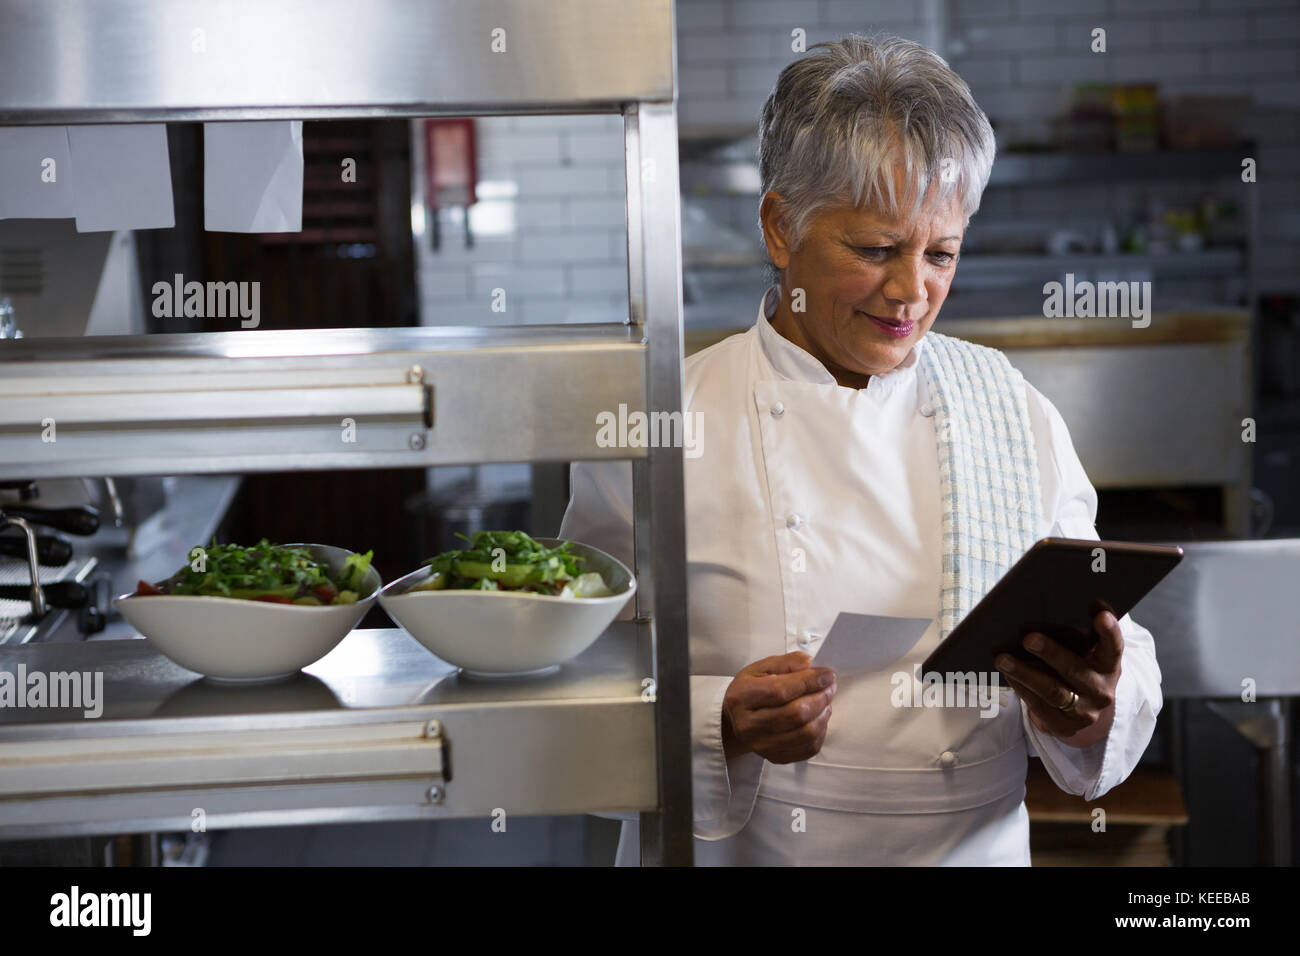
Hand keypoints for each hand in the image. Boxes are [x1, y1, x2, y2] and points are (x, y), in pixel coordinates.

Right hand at [722, 651, 835, 763]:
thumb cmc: (751, 691)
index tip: (827, 675)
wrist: (737, 720)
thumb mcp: (761, 668)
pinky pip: (809, 748)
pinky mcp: (776, 757)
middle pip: (795, 714)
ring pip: (805, 733)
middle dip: (820, 697)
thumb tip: (808, 662)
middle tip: (830, 687)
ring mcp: (761, 745)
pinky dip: (821, 731)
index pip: (780, 690)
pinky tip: (818, 718)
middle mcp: (749, 725)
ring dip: (824, 714)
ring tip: (825, 701)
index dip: (808, 682)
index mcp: (742, 697)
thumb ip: (786, 663)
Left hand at [995, 609, 1122, 748]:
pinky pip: (1038, 706)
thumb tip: (1072, 603)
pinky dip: (1020, 688)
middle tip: (1028, 638)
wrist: (1083, 710)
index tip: (1100, 615)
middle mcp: (1101, 691)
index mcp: (1109, 666)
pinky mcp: (1064, 726)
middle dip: (1050, 653)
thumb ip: (1083, 633)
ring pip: (1052, 691)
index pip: (1113, 647)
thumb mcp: (1088, 653)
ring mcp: (1084, 712)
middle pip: (1075, 670)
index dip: (1109, 632)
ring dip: (1024, 673)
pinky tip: (1006, 674)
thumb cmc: (1080, 667)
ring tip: (1002, 659)